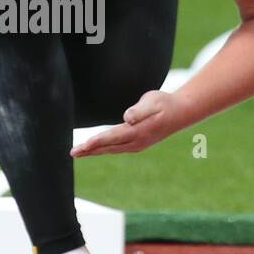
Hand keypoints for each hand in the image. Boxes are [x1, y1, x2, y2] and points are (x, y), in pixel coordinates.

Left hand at [70, 90, 187, 157]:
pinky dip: (104, 149)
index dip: (96, 142)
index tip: (82, 145)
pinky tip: (96, 149)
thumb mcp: (153, 101)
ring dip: (94, 151)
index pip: (112, 137)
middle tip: (72, 153)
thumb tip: (127, 118)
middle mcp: (137, 141)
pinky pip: (116, 148)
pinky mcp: (138, 144)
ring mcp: (137, 144)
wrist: (181, 113)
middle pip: (108, 147)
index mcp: (138, 131)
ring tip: (79, 153)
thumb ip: (139, 110)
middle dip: (90, 150)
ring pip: (111, 149)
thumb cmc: (165, 103)